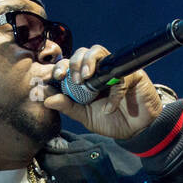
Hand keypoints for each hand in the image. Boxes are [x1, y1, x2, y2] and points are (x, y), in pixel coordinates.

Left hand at [31, 45, 164, 139]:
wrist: (135, 130)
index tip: (56, 77)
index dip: (61, 66)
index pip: (70, 64)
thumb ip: (68, 107)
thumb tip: (47, 100)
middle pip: (83, 52)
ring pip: (99, 52)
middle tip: (75, 80)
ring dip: (89, 62)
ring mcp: (115, 70)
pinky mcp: (133, 74)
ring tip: (85, 79)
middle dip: (75, 62)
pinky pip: (120, 78)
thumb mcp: (85, 116)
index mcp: (85, 79)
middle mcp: (99, 70)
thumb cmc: (111, 120)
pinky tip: (110, 108)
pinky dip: (114, 94)